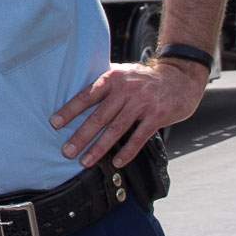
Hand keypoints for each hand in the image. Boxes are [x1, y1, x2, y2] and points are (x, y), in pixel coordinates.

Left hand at [51, 59, 206, 166]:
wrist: (180, 77)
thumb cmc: (143, 79)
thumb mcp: (122, 73)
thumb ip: (103, 83)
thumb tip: (73, 89)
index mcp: (112, 78)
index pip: (86, 96)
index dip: (70, 111)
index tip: (54, 124)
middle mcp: (126, 90)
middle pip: (99, 117)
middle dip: (81, 136)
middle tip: (67, 151)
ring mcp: (142, 104)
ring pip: (116, 129)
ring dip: (99, 148)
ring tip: (85, 161)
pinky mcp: (158, 116)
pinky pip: (139, 137)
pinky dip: (127, 151)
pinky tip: (117, 162)